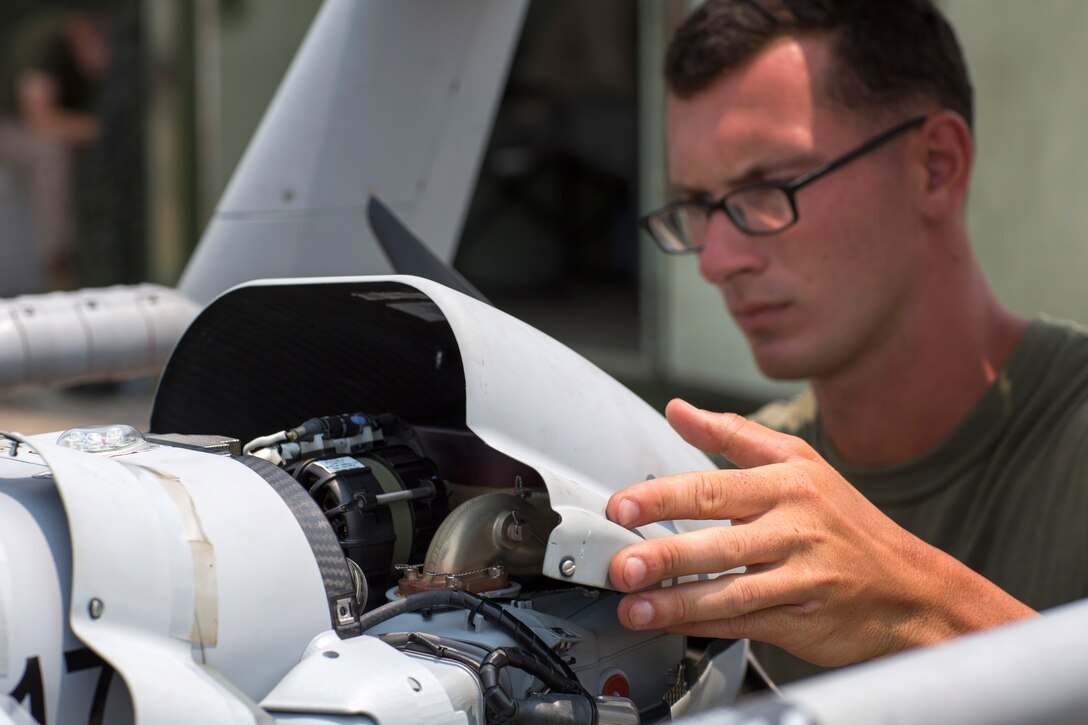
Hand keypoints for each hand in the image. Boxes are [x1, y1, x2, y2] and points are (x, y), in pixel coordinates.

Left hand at [606, 399, 1034, 666]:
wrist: (912, 589)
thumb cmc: (846, 523)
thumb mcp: (799, 464)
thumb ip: (733, 436)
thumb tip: (678, 410)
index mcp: (788, 484)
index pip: (714, 488)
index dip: (663, 498)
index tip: (622, 506)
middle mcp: (795, 528)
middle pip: (718, 541)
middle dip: (663, 555)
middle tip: (620, 564)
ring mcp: (800, 577)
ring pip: (729, 591)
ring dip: (674, 602)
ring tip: (630, 606)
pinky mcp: (801, 620)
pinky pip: (741, 624)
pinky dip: (700, 625)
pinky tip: (665, 623)